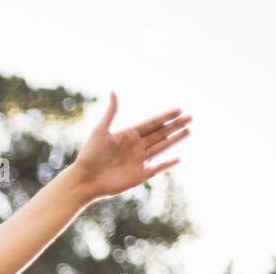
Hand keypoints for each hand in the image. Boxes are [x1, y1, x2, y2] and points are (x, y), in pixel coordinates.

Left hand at [69, 92, 191, 201]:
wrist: (84, 181)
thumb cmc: (89, 156)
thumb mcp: (100, 131)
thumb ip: (111, 112)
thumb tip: (113, 91)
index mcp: (127, 136)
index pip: (151, 124)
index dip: (165, 117)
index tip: (179, 109)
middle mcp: (135, 147)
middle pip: (160, 134)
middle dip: (175, 126)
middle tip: (190, 117)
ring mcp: (138, 162)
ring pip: (161, 148)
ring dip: (175, 140)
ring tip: (188, 131)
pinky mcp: (139, 176)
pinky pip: (157, 169)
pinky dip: (167, 164)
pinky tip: (178, 158)